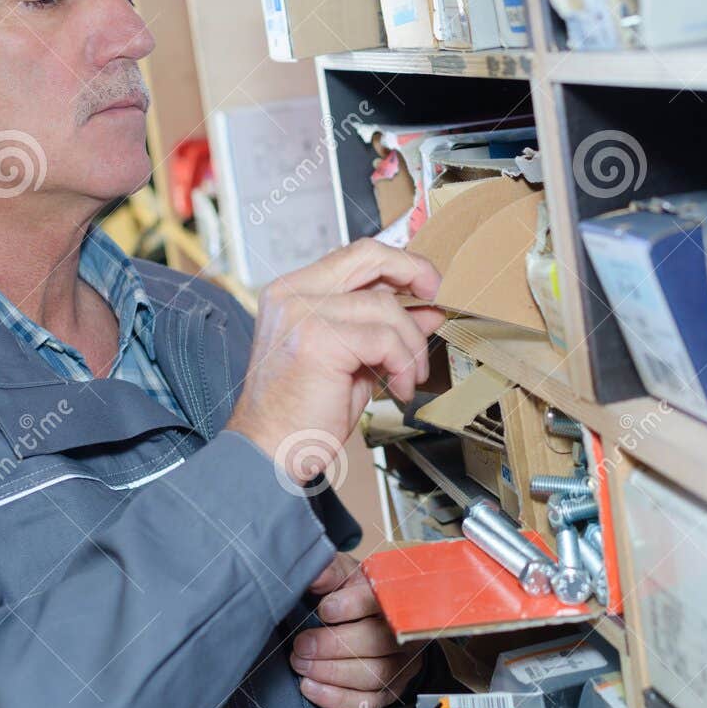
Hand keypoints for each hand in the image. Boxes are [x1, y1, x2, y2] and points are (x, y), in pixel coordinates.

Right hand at [228, 238, 444, 484]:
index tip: (426, 287)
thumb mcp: (353, 360)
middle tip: (436, 304)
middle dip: (415, 273)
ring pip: (385, 307)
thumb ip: (383, 328)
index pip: (356, 255)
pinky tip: (399, 388)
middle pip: (369, 256)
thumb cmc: (303, 413)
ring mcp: (302, 313)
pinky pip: (384, 339)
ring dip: (411, 346)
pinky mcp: (318, 339)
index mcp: (294, 292)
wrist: (270, 452)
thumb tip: (426, 310)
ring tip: (409, 378)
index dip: (400, 264)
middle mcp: (294, 294)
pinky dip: (402, 364)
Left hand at [291, 554, 424, 707]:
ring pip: (376, 674)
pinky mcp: (390, 691)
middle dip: (333, 645)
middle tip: (301, 645)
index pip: (383, 600)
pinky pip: (369, 703)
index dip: (352, 606)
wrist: (365, 623)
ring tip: (301, 665)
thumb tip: (315, 573)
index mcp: (393, 597)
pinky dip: (336, 698)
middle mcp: (403, 632)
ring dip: (331, 672)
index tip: (323, 610)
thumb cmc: (351, 595)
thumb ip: (329, 571)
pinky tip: (309, 687)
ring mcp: (402, 665)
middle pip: (379, 641)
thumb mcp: (342, 575)